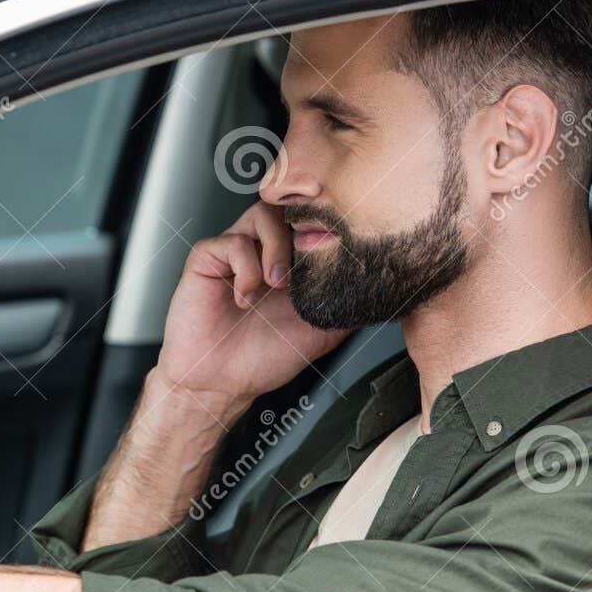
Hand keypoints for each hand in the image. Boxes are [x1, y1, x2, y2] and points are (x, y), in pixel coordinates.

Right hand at [157, 202, 351, 410]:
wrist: (220, 384)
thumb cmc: (262, 358)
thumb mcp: (322, 333)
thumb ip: (348, 307)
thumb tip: (385, 292)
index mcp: (291, 262)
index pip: (313, 222)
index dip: (329, 226)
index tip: (344, 244)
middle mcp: (262, 250)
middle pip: (290, 206)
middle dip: (305, 229)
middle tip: (311, 262)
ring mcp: (234, 252)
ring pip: (262, 214)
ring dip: (277, 248)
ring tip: (278, 283)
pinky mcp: (206, 259)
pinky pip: (231, 242)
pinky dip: (246, 269)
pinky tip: (245, 299)